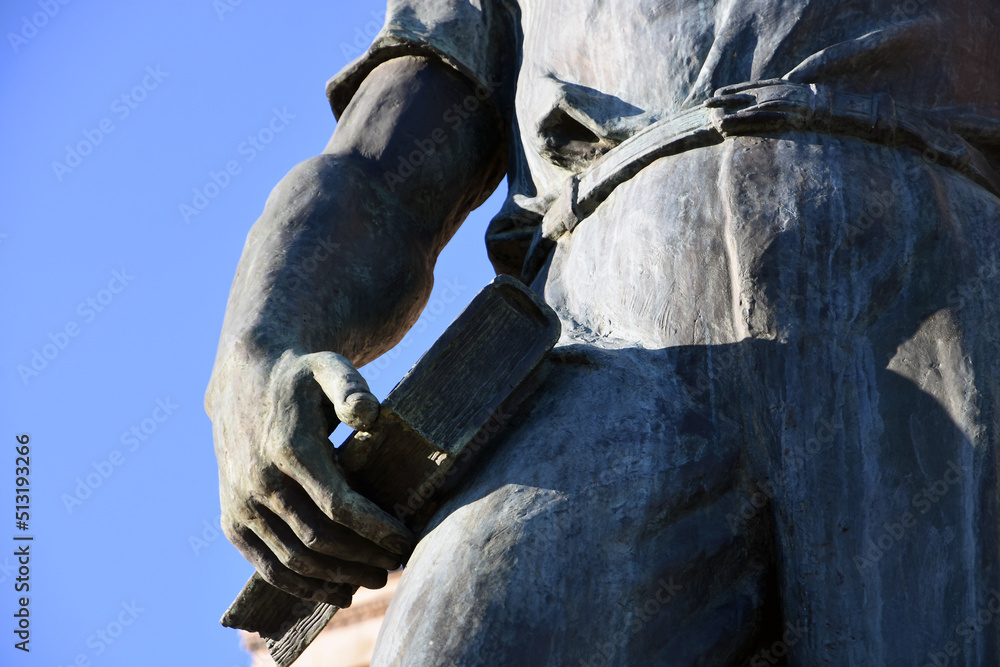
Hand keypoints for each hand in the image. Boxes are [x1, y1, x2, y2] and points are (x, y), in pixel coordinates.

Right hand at [209, 348, 412, 605]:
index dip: (375, 528)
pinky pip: (267, 566)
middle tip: (396, 564)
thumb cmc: (301, 376)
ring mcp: (241, 505)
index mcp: (289, 448)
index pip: (338, 505)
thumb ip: (351, 386)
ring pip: (294, 559)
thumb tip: (368, 414)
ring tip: (373, 578)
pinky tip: (336, 591)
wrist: (243, 380)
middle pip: (319, 538)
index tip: (405, 540)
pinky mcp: (232, 521)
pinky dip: (302, 586)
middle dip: (362, 558)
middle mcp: (259, 481)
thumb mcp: (329, 366)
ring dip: (337, 578)